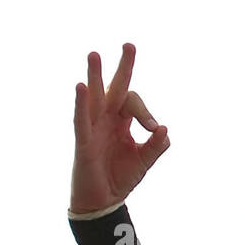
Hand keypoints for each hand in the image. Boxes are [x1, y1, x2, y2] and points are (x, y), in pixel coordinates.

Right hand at [70, 43, 168, 213]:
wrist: (104, 200)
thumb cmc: (121, 177)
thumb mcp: (145, 160)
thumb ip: (156, 145)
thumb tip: (164, 129)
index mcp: (122, 121)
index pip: (134, 103)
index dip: (145, 113)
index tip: (152, 128)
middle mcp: (106, 119)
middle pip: (115, 88)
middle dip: (123, 67)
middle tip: (129, 45)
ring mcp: (93, 127)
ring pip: (94, 97)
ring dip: (95, 76)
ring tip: (95, 54)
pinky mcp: (83, 141)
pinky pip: (81, 119)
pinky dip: (81, 104)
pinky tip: (82, 86)